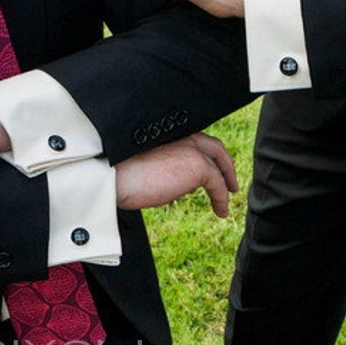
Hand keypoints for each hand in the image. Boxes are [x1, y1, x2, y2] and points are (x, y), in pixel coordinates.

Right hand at [115, 133, 238, 216]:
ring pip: (219, 165)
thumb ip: (167, 169)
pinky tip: (220, 210)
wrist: (115, 175)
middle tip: (230, 182)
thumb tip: (180, 187)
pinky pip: (218, 184)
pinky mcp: (198, 166)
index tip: (212, 169)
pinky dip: (222, 198)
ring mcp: (192, 150)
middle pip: (215, 147)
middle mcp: (184, 137)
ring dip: (226, 183)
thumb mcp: (148, 166)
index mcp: (171, 134)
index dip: (208, 154)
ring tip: (225, 201)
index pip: (197, 141)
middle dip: (225, 164)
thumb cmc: (121, 174)